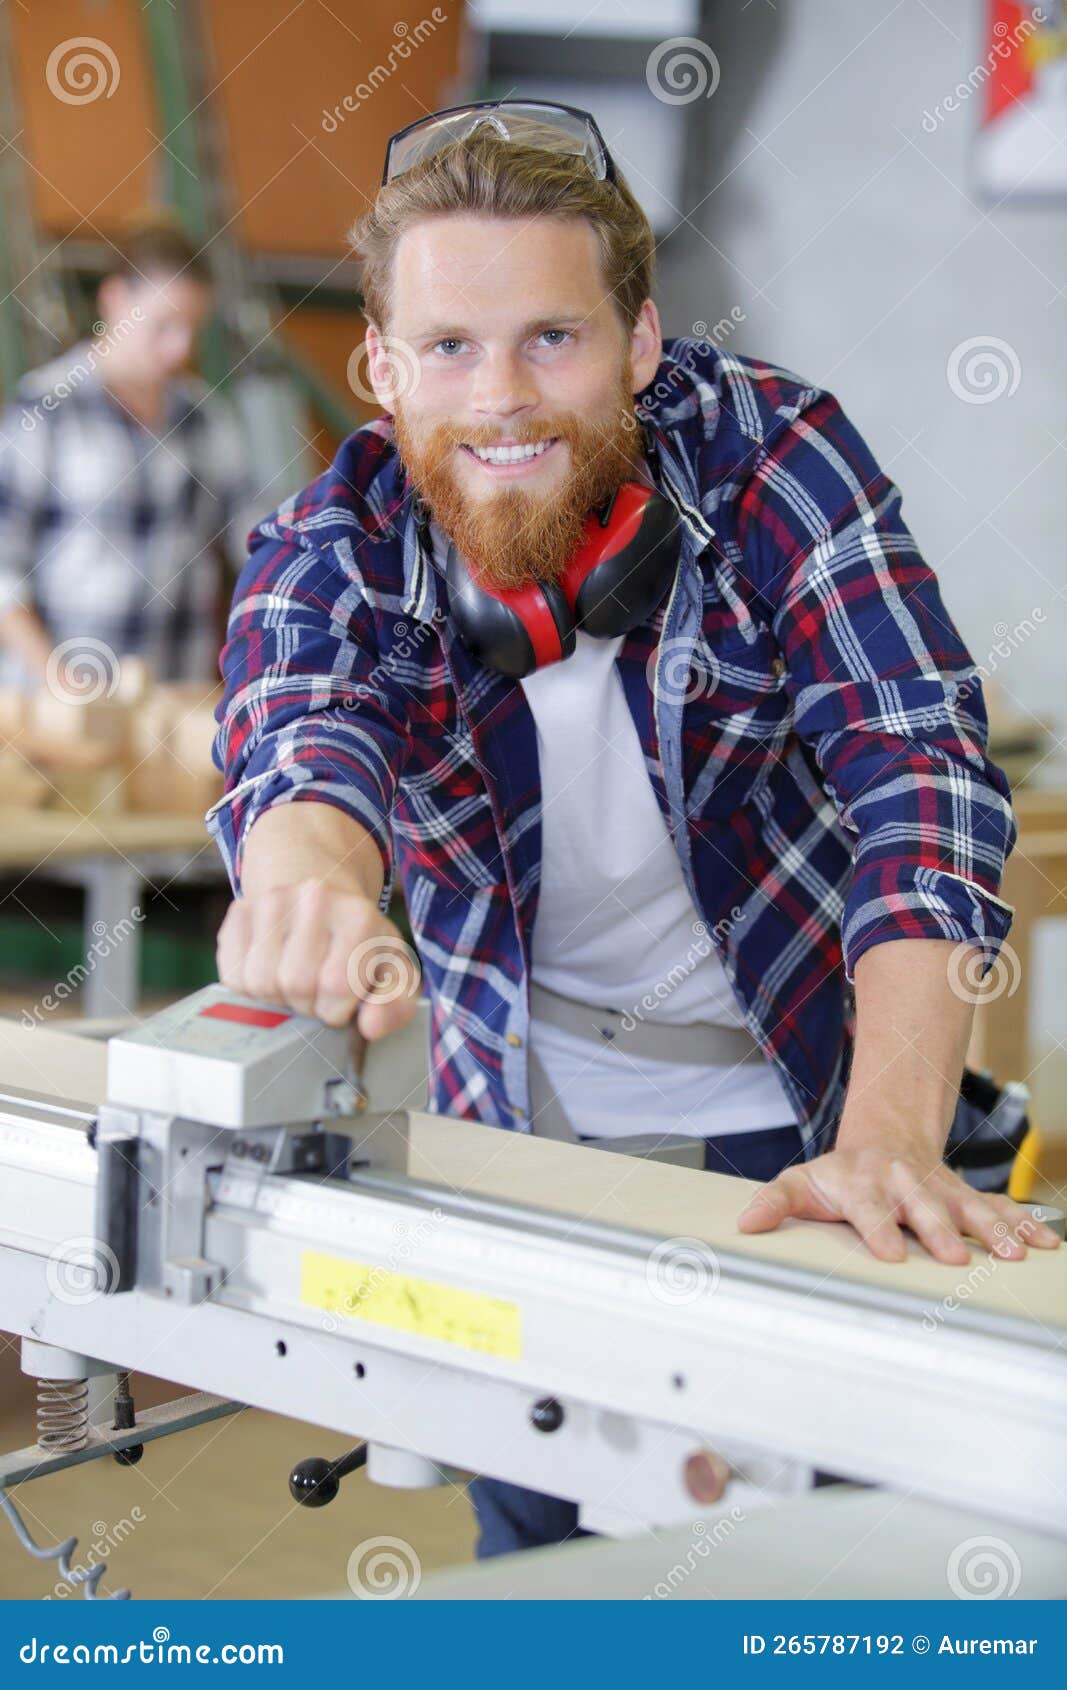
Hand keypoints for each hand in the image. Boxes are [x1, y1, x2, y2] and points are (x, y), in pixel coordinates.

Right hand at [216, 879, 420, 1037]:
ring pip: (259, 981)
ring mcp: (273, 900)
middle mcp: (315, 897)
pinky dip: (250, 985)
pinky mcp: (240, 909)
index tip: (343, 1001)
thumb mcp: (392, 975)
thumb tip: (370, 1027)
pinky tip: (273, 968)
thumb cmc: (362, 948)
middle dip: (307, 1003)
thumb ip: (395, 1006)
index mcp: (359, 916)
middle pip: (295, 984)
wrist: (327, 901)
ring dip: (277, 996)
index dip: (337, 1009)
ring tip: (296, 979)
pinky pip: (233, 973)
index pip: (336, 986)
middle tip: (319, 990)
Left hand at [736, 1141, 1060, 1264]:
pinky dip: (1023, 1223)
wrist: (885, 1141)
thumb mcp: (803, 1182)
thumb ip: (775, 1202)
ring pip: (969, 1206)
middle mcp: (906, 1183)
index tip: (889, 1254)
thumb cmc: (842, 1173)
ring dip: (993, 1229)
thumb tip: (744, 1225)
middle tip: (956, 1256)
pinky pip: (998, 1207)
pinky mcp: (966, 1196)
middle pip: (924, 1207)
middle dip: (941, 1230)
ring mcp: (940, 1189)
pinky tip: (1045, 1243)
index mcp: (865, 1183)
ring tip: (1015, 1253)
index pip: (869, 1207)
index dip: (878, 1229)